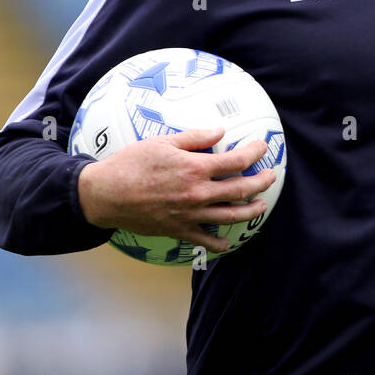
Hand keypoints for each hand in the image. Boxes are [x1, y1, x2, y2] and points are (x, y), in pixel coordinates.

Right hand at [77, 126, 274, 252]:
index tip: (262, 147)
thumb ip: (194, 138)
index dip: (255, 153)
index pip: (237, 162)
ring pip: (231, 216)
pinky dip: (220, 242)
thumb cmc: (131, 164)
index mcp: (194, 168)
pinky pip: (206, 240)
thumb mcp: (162, 142)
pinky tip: (229, 240)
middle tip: (270, 175)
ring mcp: (190, 215)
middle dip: (261, 182)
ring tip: (261, 205)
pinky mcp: (179, 230)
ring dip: (251, 211)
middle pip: (241, 190)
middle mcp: (197, 194)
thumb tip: (220, 131)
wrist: (104, 195)